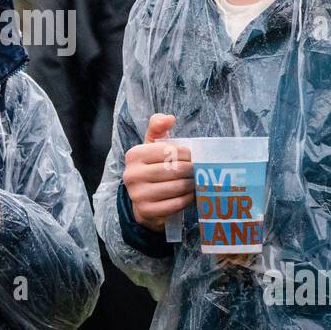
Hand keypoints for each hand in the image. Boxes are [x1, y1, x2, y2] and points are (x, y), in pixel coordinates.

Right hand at [124, 113, 193, 232]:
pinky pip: (176, 204)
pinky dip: (187, 199)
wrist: (142, 199)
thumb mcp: (151, 145)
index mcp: (134, 155)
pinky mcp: (147, 211)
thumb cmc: (151, 166)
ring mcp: (138, 195)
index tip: (192, 157)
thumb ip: (158, 127)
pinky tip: (190, 194)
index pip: (169, 150)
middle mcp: (132, 174)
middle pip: (175, 169)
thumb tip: (169, 118)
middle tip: (198, 170)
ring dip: (191, 184)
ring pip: (177, 187)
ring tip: (195, 181)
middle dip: (191, 170)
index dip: (186, 154)